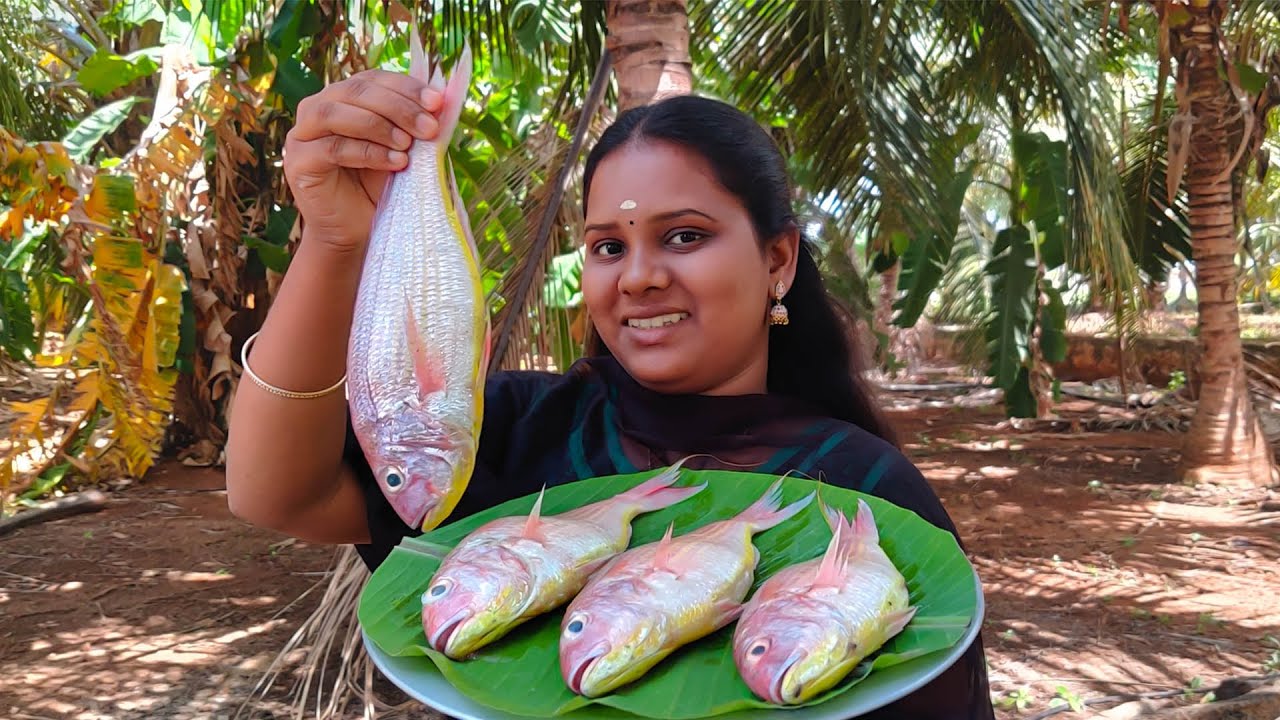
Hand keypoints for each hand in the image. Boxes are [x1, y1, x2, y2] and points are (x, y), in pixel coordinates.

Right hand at [283, 69, 442, 253]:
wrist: (355, 230)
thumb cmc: (377, 186)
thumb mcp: (401, 148)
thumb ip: (415, 124)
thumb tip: (446, 100)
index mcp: (342, 98)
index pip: (372, 78)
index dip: (405, 86)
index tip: (438, 102)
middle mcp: (317, 109)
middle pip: (355, 91)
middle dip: (398, 106)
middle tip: (428, 127)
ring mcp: (302, 134)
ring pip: (337, 113)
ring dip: (379, 125)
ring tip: (408, 144)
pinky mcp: (298, 162)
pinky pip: (332, 148)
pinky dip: (368, 152)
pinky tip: (396, 163)